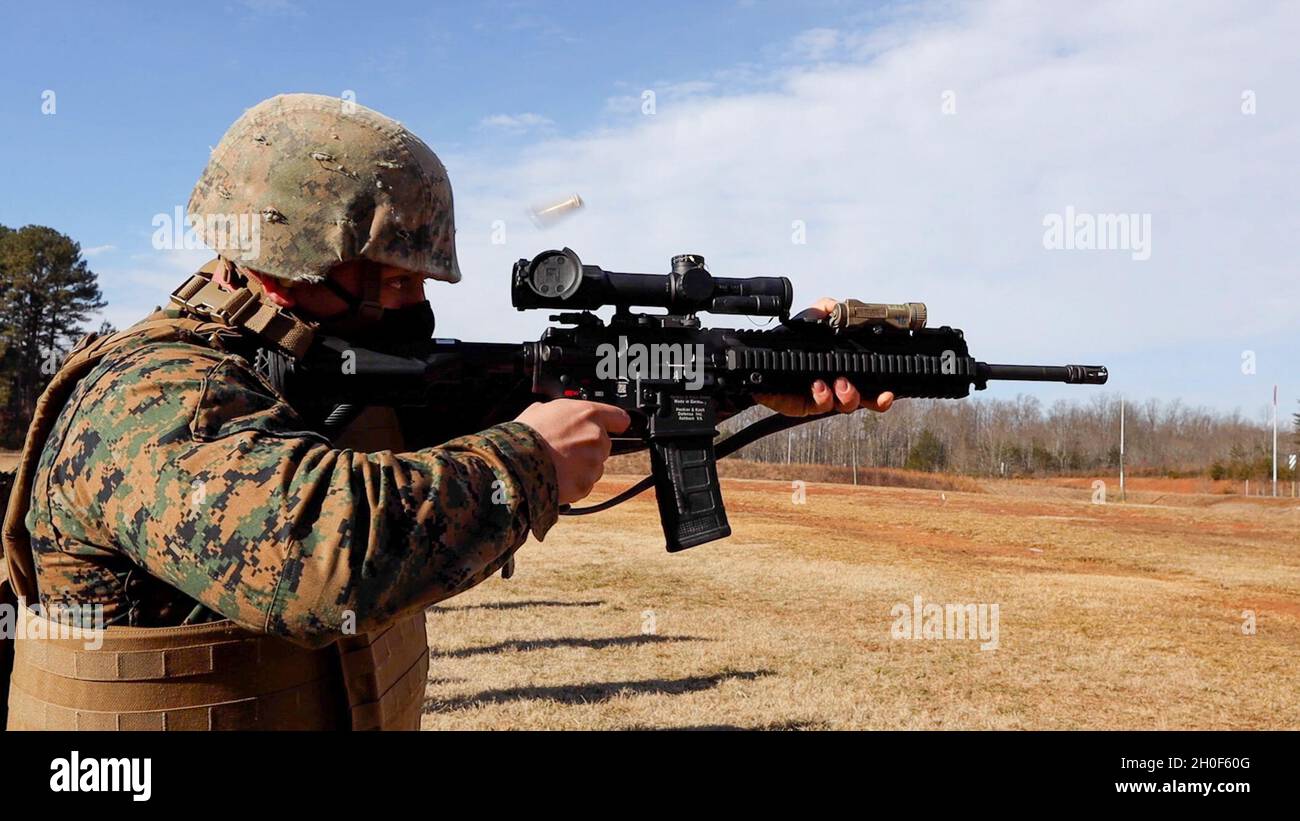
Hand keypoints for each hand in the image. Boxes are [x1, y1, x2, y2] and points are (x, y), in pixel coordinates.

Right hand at [516, 400, 630, 504]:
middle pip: (603, 444)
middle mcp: (596, 437)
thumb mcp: (540, 410)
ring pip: (594, 466)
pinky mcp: (586, 484)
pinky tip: (556, 476)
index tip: (615, 427)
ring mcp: (593, 463)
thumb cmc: (523, 436)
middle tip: (564, 450)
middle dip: (588, 448)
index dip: (615, 423)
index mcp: (587, 415)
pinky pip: (584, 484)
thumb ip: (558, 411)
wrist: (514, 464)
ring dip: (581, 467)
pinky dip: (573, 483)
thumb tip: (554, 413)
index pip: (618, 417)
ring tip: (556, 464)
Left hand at [755, 297, 894, 416]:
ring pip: (847, 405)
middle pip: (866, 400)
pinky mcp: (806, 405)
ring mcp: (824, 396)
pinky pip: (821, 406)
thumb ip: (826, 308)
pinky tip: (818, 386)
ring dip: (849, 395)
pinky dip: (824, 396)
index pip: (872, 382)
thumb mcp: (811, 319)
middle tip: (878, 394)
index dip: (884, 389)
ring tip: (840, 383)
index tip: (890, 389)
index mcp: (846, 367)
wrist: (764, 355)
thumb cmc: (791, 339)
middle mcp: (838, 384)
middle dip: (875, 400)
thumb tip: (839, 304)